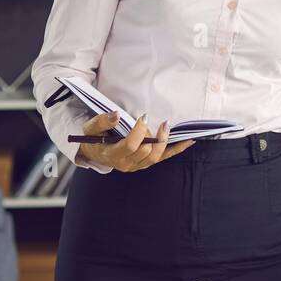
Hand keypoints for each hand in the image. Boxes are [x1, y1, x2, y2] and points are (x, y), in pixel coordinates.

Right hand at [74, 110, 193, 172]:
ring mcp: (137, 166)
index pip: (130, 146)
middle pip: (145, 151)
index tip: (143, 117)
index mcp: (112, 155)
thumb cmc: (93, 137)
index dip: (139, 132)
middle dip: (150, 135)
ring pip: (156, 157)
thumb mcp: (91, 127)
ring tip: (166, 125)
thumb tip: (116, 114)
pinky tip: (189, 141)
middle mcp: (126, 164)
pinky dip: (177, 149)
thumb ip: (102, 121)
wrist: (94, 151)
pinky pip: (164, 158)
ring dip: (164, 141)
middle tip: (150, 121)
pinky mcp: (145, 163)